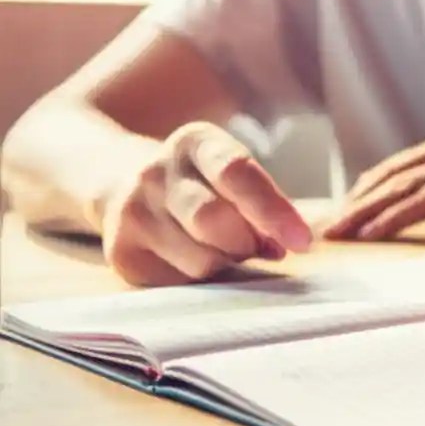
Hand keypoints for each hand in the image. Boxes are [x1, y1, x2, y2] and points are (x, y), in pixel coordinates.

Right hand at [100, 122, 312, 285]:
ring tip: (223, 249)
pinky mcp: (121, 253)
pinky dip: (202, 280)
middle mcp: (155, 173)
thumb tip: (286, 246)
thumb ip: (263, 205)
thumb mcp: (233, 176)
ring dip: (227, 263)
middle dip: (247, 242)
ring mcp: (132, 213)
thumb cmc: (204, 185)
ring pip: (200, 260)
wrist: (125, 187)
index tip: (302, 240)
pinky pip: (179, 283)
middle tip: (257, 246)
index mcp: (195, 143)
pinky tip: (195, 260)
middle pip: (213, 220)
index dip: (273, 210)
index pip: (236, 173)